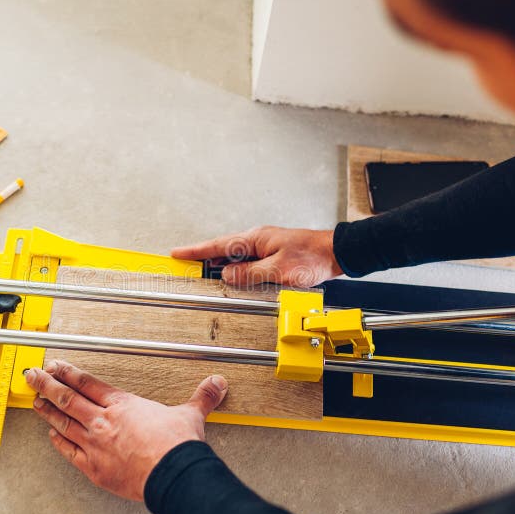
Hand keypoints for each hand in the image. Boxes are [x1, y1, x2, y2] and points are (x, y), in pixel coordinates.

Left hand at [24, 360, 227, 500]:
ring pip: (63, 423)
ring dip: (47, 411)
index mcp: (123, 404)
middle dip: (46, 385)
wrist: (173, 475)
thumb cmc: (177, 446)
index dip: (69, 372)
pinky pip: (69, 451)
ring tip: (36, 401)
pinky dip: (58, 442)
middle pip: (68, 399)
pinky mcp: (94, 468)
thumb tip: (216, 384)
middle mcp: (104, 421)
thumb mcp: (190, 415)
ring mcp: (95, 445)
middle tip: (32, 376)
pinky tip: (51, 435)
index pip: (88, 383)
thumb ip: (201, 397)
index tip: (55, 365)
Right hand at [171, 226, 342, 287]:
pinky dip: (234, 266)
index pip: (218, 245)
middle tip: (183, 264)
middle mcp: (257, 239)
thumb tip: (227, 275)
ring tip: (202, 272)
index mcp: (255, 238)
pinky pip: (246, 260)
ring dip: (218, 263)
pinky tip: (233, 275)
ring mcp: (265, 245)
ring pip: (234, 255)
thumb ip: (250, 273)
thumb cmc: (312, 258)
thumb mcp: (278, 270)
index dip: (196, 251)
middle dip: (202, 256)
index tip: (177, 253)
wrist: (336, 253)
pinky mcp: (272, 253)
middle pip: (223, 249)